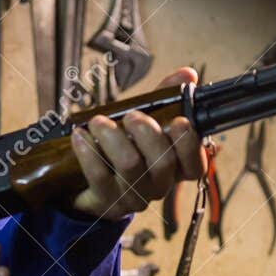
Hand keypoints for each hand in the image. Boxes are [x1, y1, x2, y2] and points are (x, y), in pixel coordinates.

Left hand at [68, 67, 205, 219]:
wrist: (92, 184)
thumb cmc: (127, 148)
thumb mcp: (148, 122)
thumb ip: (168, 99)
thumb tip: (187, 74)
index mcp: (176, 168)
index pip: (195, 165)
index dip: (190, 144)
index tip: (181, 121)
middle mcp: (159, 185)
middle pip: (163, 163)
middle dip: (148, 134)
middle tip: (132, 116)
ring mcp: (134, 196)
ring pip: (130, 166)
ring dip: (114, 138)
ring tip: (98, 121)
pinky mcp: (107, 200)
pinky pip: (99, 176)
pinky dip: (89, 152)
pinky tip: (80, 135)